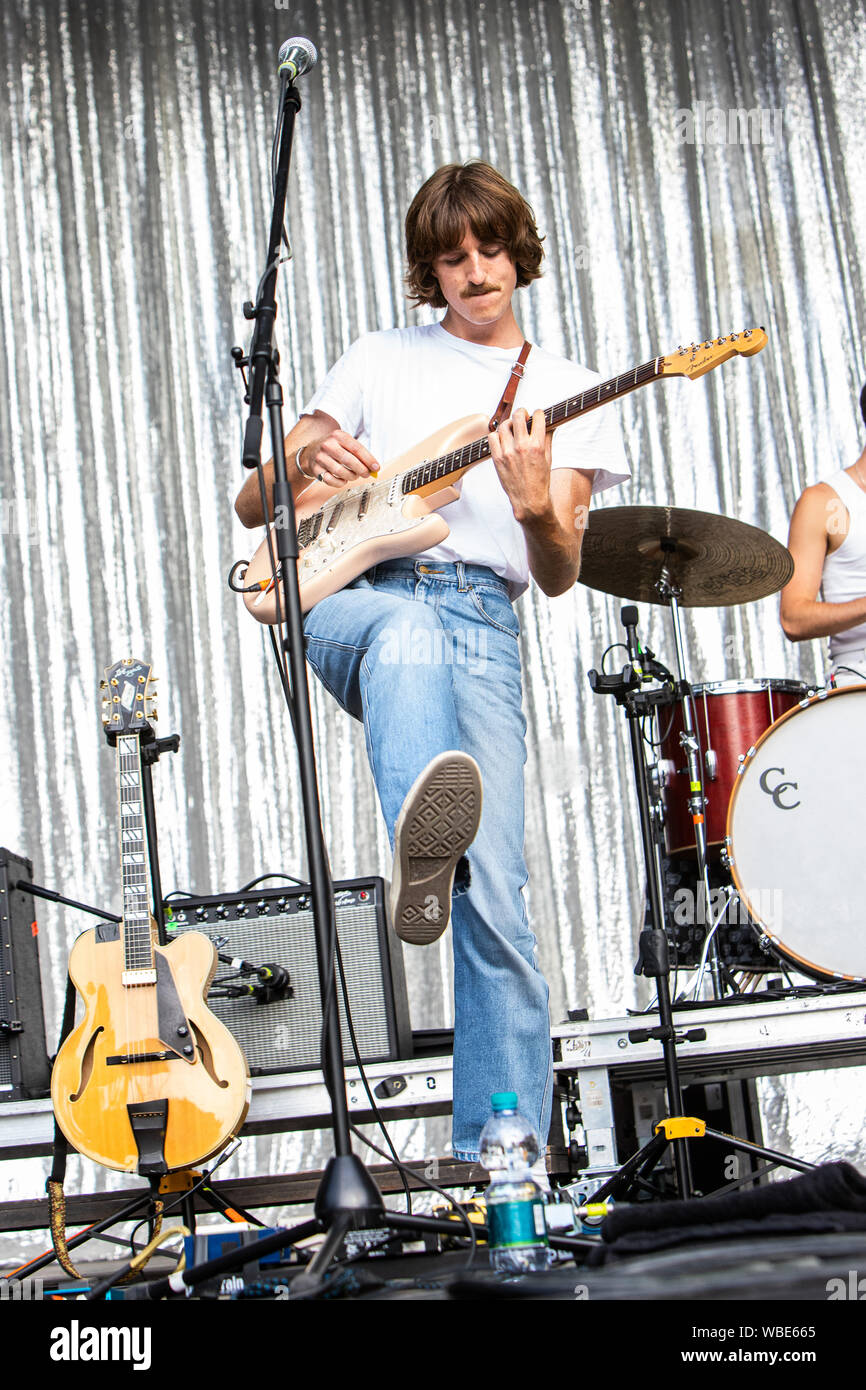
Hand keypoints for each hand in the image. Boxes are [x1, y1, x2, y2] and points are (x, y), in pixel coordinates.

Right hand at [300, 430, 379, 487]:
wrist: (309, 453)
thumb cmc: (331, 448)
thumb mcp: (343, 443)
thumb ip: (358, 453)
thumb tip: (373, 467)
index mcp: (338, 436)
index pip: (357, 448)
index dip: (368, 459)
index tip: (376, 467)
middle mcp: (328, 445)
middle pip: (349, 460)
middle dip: (361, 470)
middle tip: (366, 474)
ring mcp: (321, 457)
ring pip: (341, 471)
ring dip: (351, 476)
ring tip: (354, 476)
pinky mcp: (316, 469)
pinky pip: (331, 480)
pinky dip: (340, 482)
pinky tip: (343, 479)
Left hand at [487, 408, 552, 523]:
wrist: (529, 500)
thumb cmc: (540, 480)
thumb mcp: (549, 457)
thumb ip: (547, 438)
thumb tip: (549, 424)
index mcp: (538, 445)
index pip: (538, 417)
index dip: (538, 414)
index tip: (537, 415)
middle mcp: (522, 447)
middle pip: (518, 416)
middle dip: (522, 412)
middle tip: (523, 415)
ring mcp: (508, 452)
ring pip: (504, 425)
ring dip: (509, 424)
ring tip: (512, 428)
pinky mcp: (497, 458)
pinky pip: (492, 437)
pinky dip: (497, 435)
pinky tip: (503, 439)